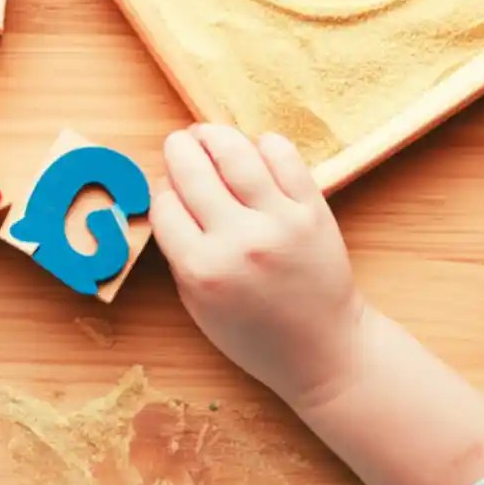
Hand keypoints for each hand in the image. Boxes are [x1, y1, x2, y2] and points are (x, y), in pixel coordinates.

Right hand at [151, 125, 365, 406]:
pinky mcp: (312, 210)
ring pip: (234, 151)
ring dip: (213, 135)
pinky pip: (282, 155)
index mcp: (201, 270)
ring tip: (207, 136)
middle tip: (179, 145)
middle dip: (178, 149)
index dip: (160, 189)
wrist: (323, 349)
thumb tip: (168, 191)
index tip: (167, 189)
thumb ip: (179, 250)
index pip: (164, 202)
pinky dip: (263, 145)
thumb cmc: (254, 333)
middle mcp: (238, 241)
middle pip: (191, 168)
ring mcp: (279, 222)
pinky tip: (255, 153)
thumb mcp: (197, 304)